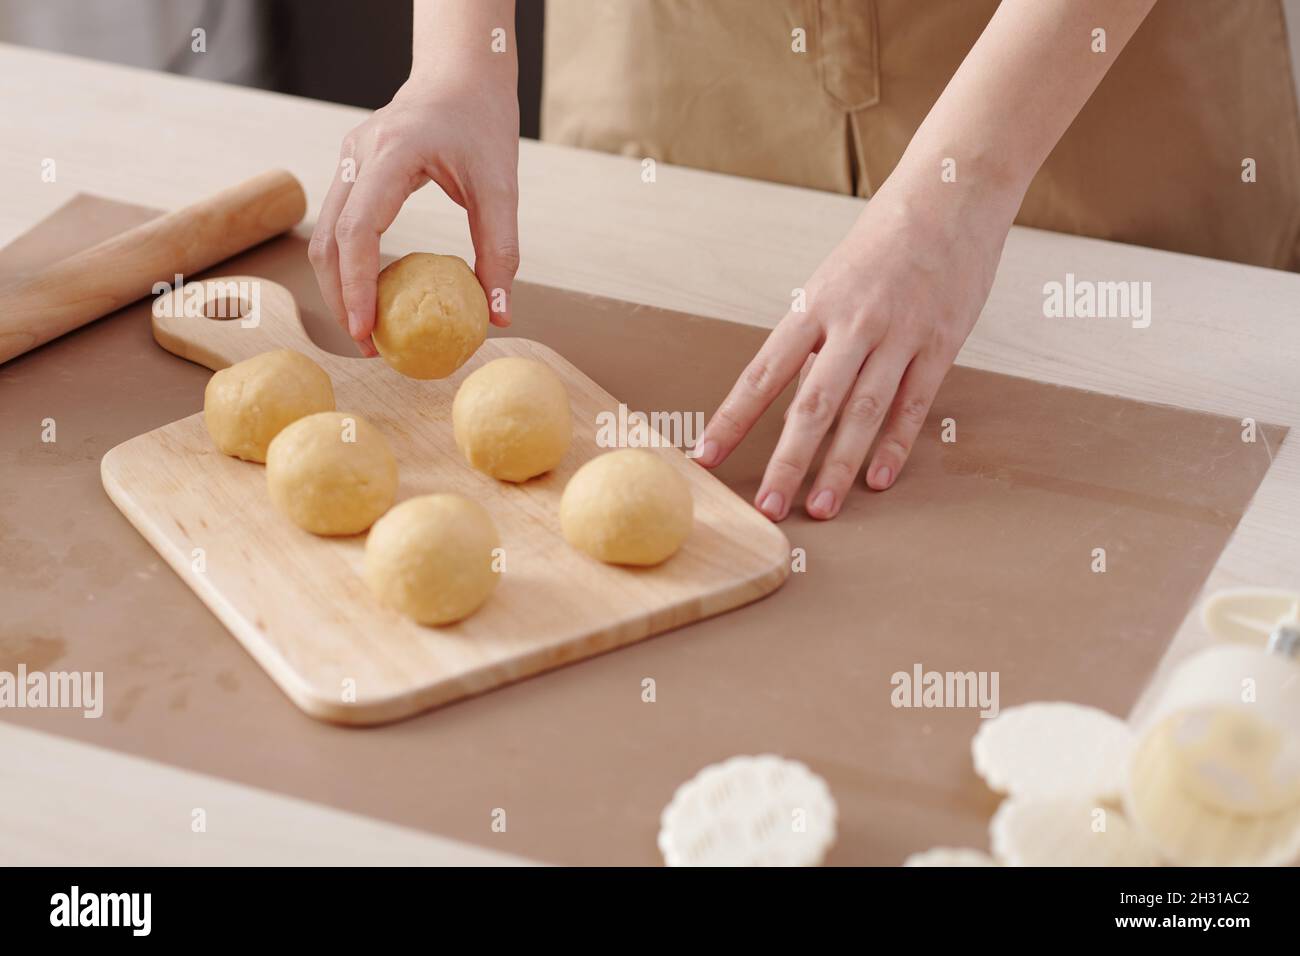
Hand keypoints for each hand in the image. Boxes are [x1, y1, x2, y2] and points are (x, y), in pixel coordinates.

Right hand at [309, 71, 519, 354]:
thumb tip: (499, 316)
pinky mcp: (350, 168)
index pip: (357, 231)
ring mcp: (347, 159)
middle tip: (367, 345)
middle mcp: (357, 155)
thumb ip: (501, 249)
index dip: (357, 287)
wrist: (460, 74)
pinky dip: (346, 263)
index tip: (367, 332)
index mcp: (391, 154)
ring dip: (338, 284)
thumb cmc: (483, 124)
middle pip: (326, 239)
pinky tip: (372, 293)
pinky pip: (337, 223)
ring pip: (322, 234)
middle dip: (339, 298)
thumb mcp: (502, 185)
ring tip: (367, 327)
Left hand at [696, 178, 1013, 520]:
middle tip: (768, 507)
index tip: (704, 455)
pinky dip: (895, 445)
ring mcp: (899, 334)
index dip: (732, 419)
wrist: (950, 194)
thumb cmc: (882, 242)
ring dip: (840, 465)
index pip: (763, 373)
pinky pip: (914, 404)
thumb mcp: (833, 281)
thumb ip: (817, 342)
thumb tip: (797, 400)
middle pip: (812, 404)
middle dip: (787, 461)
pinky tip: (877, 480)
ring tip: (822, 508)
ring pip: (863, 411)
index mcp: (813, 305)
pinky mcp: (941, 343)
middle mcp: (853, 323)